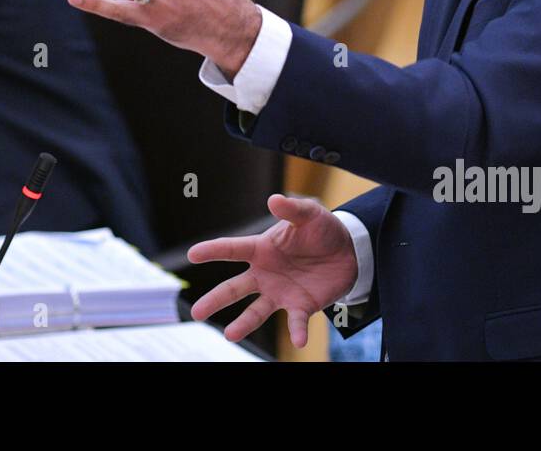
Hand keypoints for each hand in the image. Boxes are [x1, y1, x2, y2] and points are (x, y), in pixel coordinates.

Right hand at [188, 194, 358, 347]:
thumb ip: (292, 209)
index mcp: (262, 249)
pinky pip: (296, 322)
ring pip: (255, 311)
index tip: (192, 254)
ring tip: (230, 335)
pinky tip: (298, 341)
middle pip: (234, 288)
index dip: (212, 251)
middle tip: (196, 313)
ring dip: (244, 324)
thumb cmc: (321, 229)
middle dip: (215, 300)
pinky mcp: (300, 306)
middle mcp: (264, 274)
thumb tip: (274, 199)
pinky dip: (296, 332)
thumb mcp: (309, 215)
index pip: (232, 249)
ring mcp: (280, 293)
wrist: (348, 252)